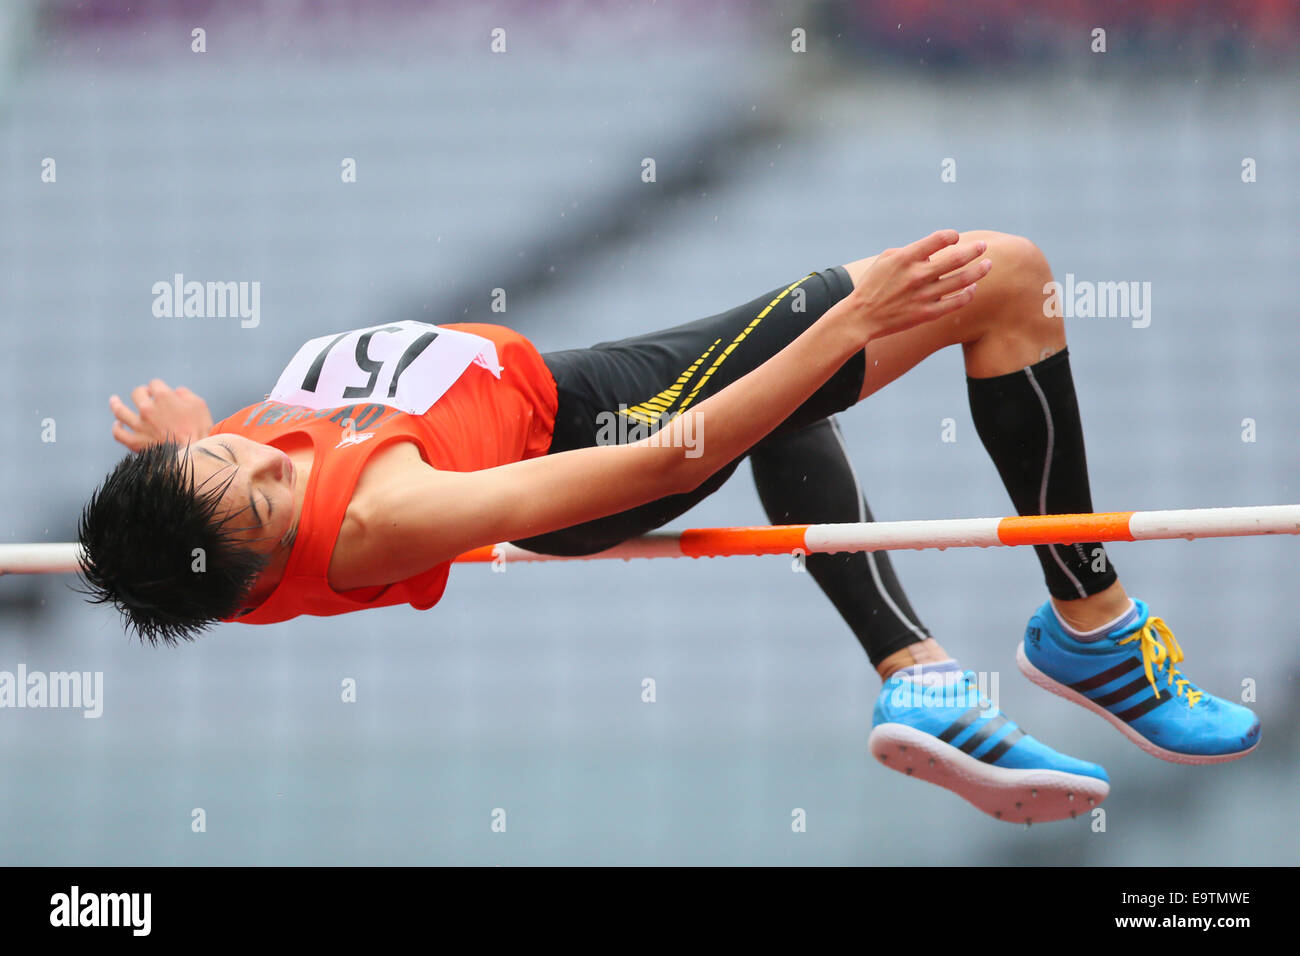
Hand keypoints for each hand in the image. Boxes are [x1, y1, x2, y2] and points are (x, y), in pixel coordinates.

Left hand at [109, 379, 213, 451]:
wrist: (195, 457)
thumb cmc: (200, 430)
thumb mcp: (200, 406)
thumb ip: (185, 393)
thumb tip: (175, 391)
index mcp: (164, 397)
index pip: (155, 384)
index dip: (159, 387)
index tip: (163, 393)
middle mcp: (148, 409)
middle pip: (137, 393)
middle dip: (142, 393)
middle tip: (146, 397)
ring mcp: (139, 426)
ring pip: (120, 411)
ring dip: (116, 404)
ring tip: (114, 400)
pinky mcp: (135, 442)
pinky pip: (119, 434)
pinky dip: (116, 428)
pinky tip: (118, 424)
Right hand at [848, 230, 991, 341]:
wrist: (861, 317)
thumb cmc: (873, 285)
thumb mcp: (885, 259)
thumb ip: (910, 251)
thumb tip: (933, 251)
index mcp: (906, 258)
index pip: (938, 239)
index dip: (952, 236)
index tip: (955, 238)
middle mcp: (917, 275)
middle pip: (956, 259)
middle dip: (974, 250)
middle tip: (983, 246)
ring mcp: (923, 295)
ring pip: (961, 280)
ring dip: (978, 271)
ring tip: (987, 264)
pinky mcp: (926, 313)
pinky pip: (955, 302)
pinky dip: (968, 294)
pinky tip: (973, 288)